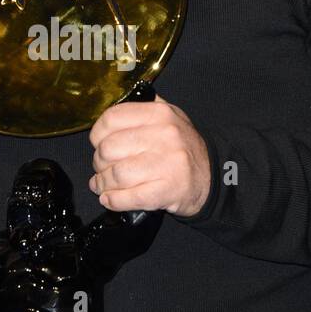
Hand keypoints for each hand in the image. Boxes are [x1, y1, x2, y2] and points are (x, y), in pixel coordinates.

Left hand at [88, 93, 210, 215]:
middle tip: (102, 168)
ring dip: (102, 184)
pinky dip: (113, 201)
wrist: (213, 177)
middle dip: (99, 163)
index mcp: (160, 114)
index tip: (98, 143)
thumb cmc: (184, 148)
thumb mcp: (170, 117)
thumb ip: (142, 110)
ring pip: (115, 175)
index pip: (112, 119)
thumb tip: (108, 115)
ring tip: (103, 185)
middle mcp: (164, 136)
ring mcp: (166, 165)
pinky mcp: (167, 191)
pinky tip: (110, 199)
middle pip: (108, 149)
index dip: (97, 134)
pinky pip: (128, 197)